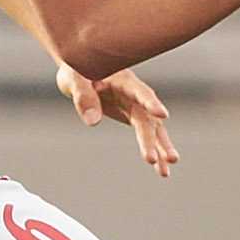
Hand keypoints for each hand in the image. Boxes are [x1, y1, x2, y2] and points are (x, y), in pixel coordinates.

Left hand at [55, 62, 178, 177]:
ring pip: (152, 129)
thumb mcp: (74, 78)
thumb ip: (83, 97)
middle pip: (146, 118)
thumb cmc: (76, 68)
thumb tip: (93, 122)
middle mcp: (135, 94)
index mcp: (123, 80)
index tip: (162, 115)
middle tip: (151, 160)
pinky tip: (161, 168)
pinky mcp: (133, 116)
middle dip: (149, 140)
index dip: (150, 103)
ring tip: (165, 172)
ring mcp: (136, 105)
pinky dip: (154, 150)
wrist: (79, 69)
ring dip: (160, 149)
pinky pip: (147, 134)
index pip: (140, 92)